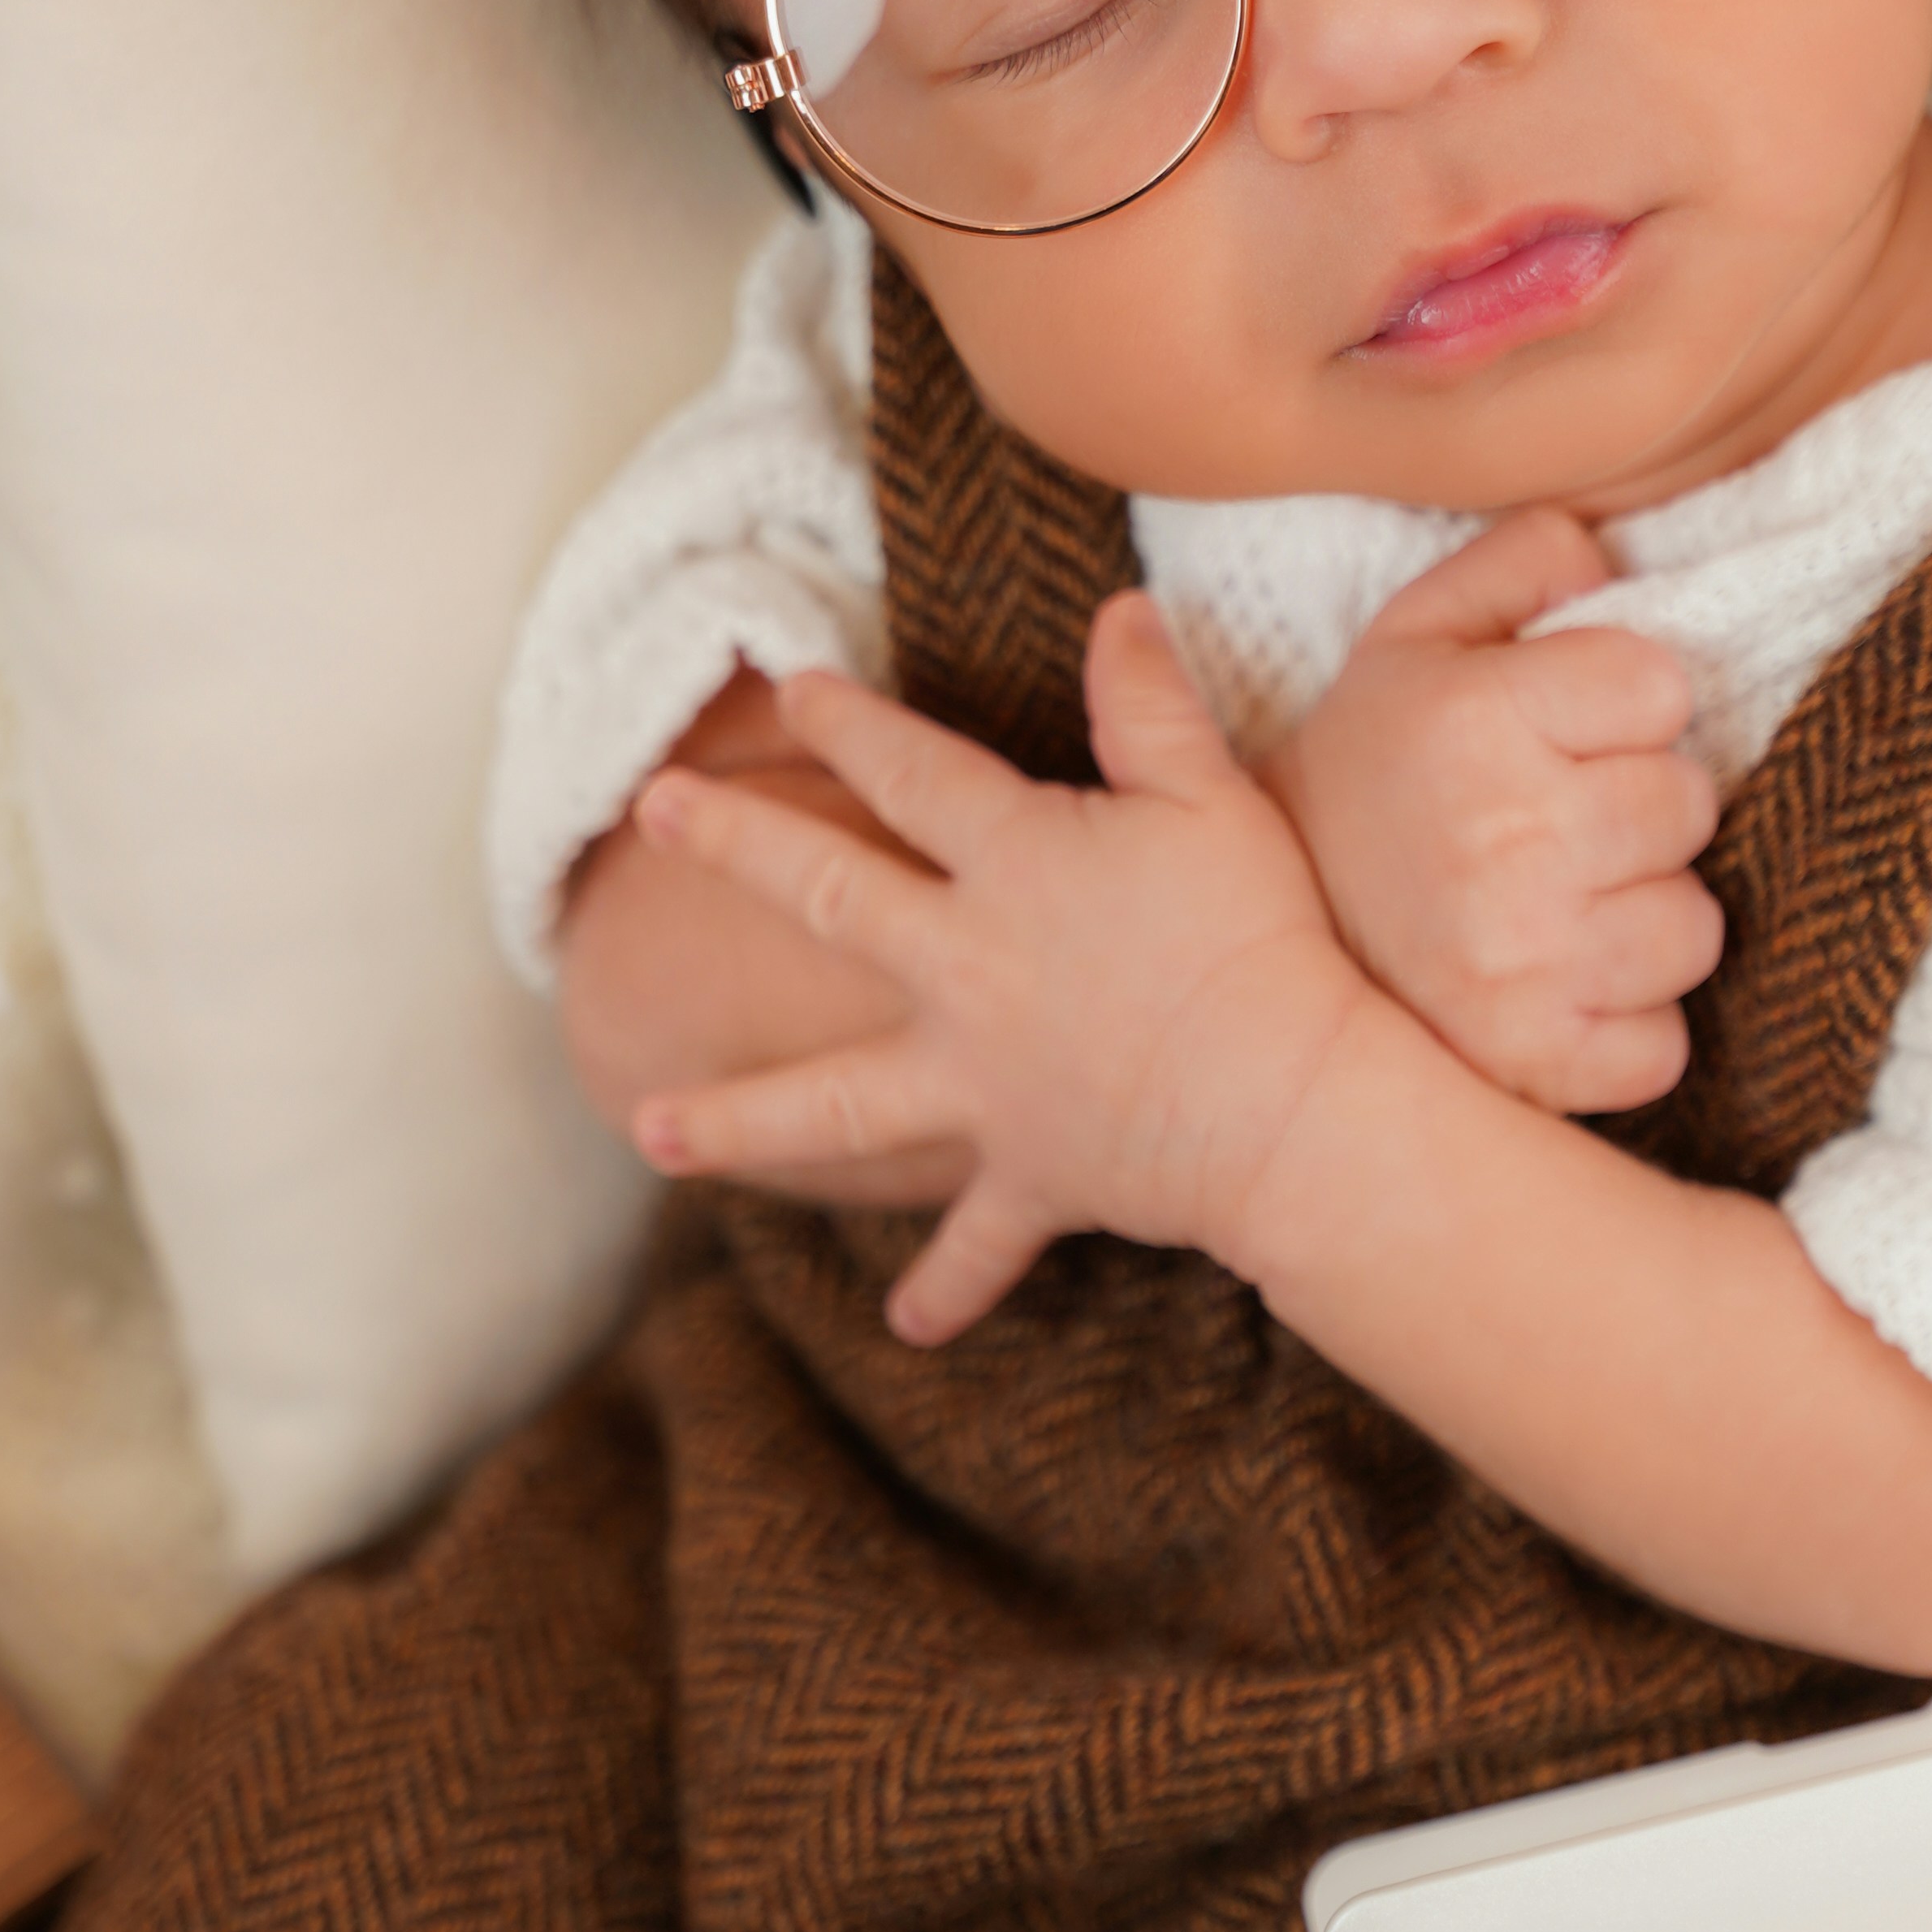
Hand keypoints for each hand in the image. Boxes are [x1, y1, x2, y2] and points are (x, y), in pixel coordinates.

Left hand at [628, 597, 1377, 1339]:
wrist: (1284, 1102)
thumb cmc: (1257, 937)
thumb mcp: (1212, 798)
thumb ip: (1153, 703)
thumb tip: (1118, 607)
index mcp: (1012, 865)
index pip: (910, 770)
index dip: (848, 721)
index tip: (788, 687)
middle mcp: (966, 970)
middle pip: (828, 897)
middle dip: (737, 848)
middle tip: (654, 814)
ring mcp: (981, 1084)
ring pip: (836, 1103)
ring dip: (739, 1119)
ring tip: (647, 1130)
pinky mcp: (1027, 1175)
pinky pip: (978, 1241)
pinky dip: (946, 1285)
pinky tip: (906, 1324)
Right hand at [1264, 509, 1724, 1114]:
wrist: (1262, 943)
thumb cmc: (1364, 777)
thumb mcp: (1411, 640)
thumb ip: (1518, 563)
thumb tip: (1611, 557)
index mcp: (1474, 721)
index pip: (1662, 685)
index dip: (1625, 703)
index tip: (1570, 729)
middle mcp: (1506, 840)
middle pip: (1690, 803)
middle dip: (1641, 808)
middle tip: (1561, 824)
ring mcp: (1524, 963)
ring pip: (1693, 928)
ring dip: (1644, 919)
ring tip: (1562, 907)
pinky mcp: (1537, 1062)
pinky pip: (1663, 1044)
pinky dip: (1626, 1029)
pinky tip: (1558, 990)